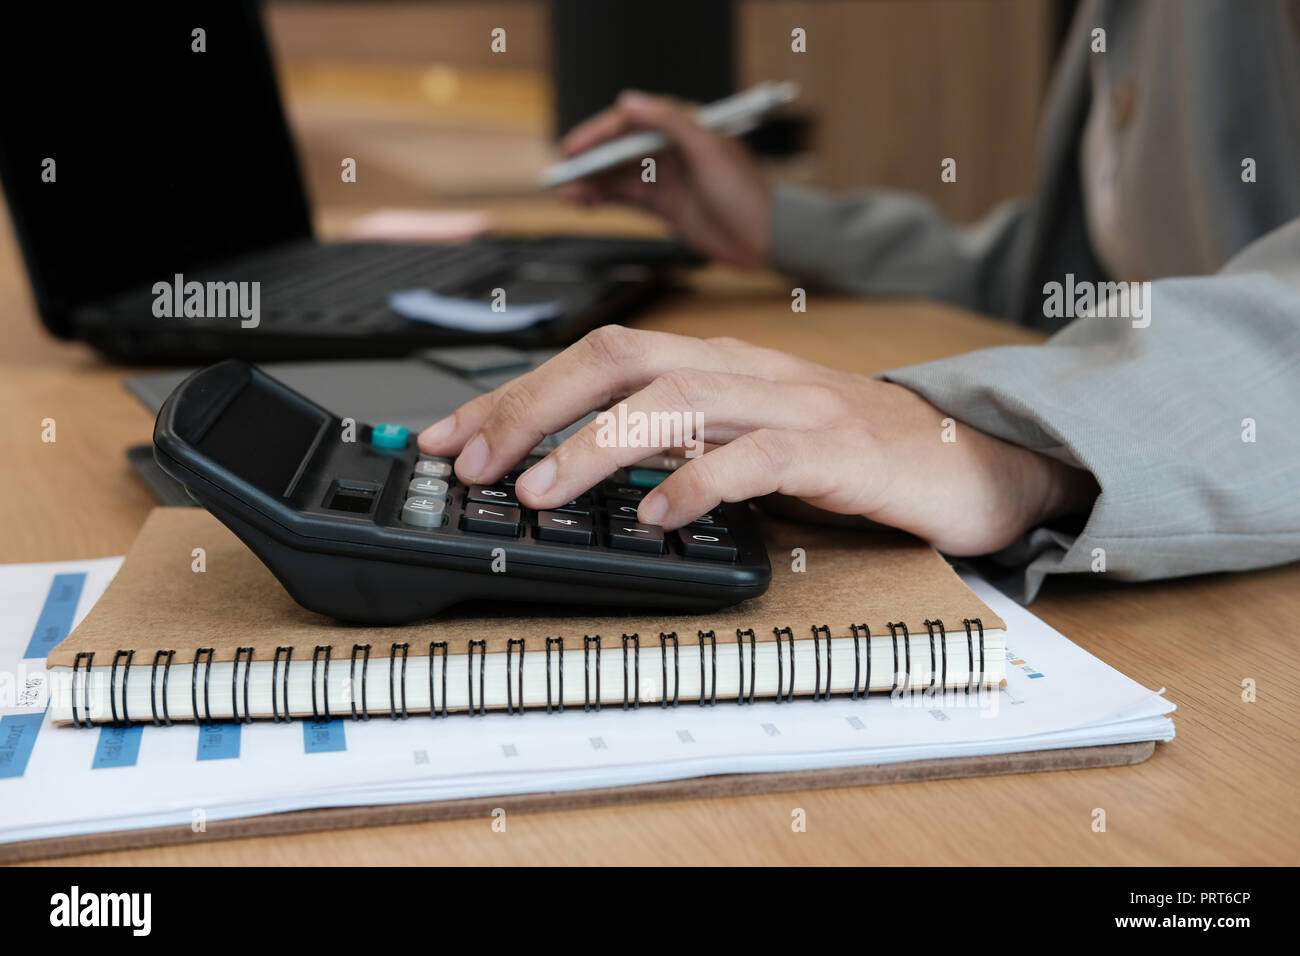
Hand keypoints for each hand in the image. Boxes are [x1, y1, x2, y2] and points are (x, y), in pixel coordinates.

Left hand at [418, 327, 1097, 554]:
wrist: (969, 460)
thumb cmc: (850, 455)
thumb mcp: (745, 442)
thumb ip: (675, 446)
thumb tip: (580, 474)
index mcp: (719, 367)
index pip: (602, 356)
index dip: (520, 390)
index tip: (454, 436)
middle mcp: (748, 371)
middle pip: (624, 356)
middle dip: (535, 403)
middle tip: (476, 459)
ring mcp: (795, 404)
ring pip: (680, 397)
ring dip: (597, 441)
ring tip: (542, 488)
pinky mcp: (840, 450)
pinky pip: (759, 457)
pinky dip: (700, 482)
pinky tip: (657, 515)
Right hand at [558, 91, 771, 268]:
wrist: (765, 238)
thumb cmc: (745, 191)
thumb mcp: (708, 149)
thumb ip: (669, 121)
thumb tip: (629, 101)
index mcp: (683, 127)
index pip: (631, 122)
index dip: (600, 134)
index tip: (576, 147)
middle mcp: (671, 149)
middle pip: (620, 149)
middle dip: (590, 160)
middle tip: (562, 172)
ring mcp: (667, 178)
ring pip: (619, 176)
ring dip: (593, 183)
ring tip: (569, 194)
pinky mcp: (665, 205)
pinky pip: (627, 198)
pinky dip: (605, 200)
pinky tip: (586, 204)